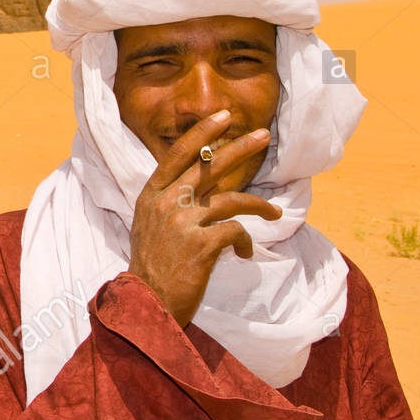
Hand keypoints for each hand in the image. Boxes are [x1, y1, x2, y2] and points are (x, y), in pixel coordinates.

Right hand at [126, 109, 282, 327]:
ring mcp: (183, 222)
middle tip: (262, 135)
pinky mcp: (201, 245)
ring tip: (273, 211)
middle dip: (239, 147)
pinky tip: (245, 253)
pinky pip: (236, 232)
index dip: (203, 133)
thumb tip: (200, 182)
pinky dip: (246, 242)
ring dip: (259, 205)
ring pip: (232, 199)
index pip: (179, 154)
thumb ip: (170, 200)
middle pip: (209, 165)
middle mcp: (166, 203)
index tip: (223, 116)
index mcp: (152, 194)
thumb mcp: (150, 224)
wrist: (146, 302)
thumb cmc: (152, 264)